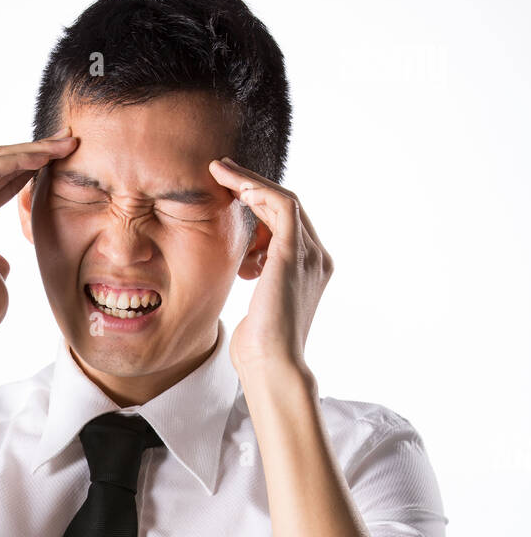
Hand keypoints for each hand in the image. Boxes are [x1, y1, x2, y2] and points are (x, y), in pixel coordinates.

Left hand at [208, 159, 333, 379]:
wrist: (271, 366)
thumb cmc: (258, 347)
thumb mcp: (258, 304)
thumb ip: (259, 278)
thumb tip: (244, 267)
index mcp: (310, 269)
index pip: (285, 223)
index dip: (258, 202)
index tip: (229, 191)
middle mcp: (316, 258)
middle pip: (286, 206)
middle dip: (252, 185)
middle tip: (222, 170)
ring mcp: (310, 255)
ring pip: (283, 200)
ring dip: (250, 181)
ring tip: (219, 170)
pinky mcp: (294, 254)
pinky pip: (280, 206)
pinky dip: (257, 191)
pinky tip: (233, 186)